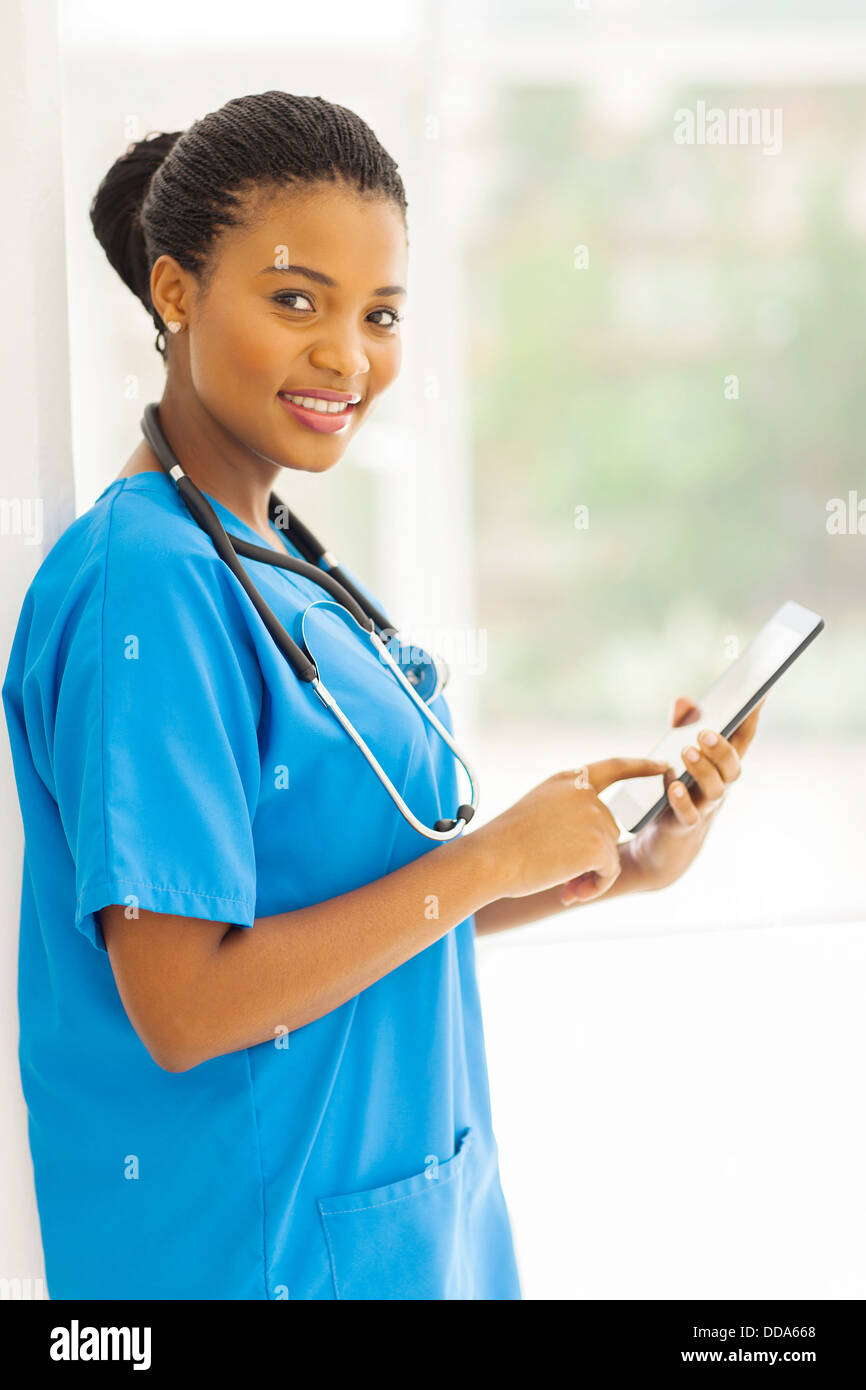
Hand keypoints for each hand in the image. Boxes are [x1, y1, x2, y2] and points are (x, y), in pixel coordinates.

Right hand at [474, 756, 670, 903]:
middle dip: (592, 856)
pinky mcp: (599, 844)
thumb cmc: (504, 843)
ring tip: (562, 885)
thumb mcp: (538, 809)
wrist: (491, 859)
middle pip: (609, 829)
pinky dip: (595, 886)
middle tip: (563, 877)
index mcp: (568, 780)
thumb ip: (570, 812)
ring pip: (609, 853)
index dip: (639, 766)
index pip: (613, 767)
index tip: (662, 766)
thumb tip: (601, 840)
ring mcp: (595, 817)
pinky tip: (570, 891)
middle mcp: (586, 794)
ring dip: (591, 874)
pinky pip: (610, 871)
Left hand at [628, 692, 765, 891]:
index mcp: (722, 766)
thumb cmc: (676, 789)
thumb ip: (680, 726)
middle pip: (732, 767)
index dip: (753, 715)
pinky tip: (672, 784)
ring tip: (686, 752)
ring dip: (702, 769)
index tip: (762, 690)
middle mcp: (720, 786)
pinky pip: (687, 813)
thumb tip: (682, 700)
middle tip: (706, 732)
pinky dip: (680, 798)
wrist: (664, 841)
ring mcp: (704, 806)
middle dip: (723, 748)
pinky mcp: (683, 825)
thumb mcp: (677, 755)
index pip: (743, 738)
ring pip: (714, 789)